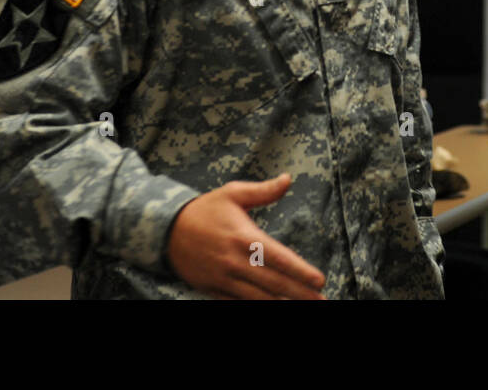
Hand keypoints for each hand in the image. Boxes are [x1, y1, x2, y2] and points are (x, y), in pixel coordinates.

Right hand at [166, 173, 326, 299]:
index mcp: (244, 237)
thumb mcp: (233, 193)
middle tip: (321, 300)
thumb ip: (263, 190)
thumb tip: (287, 178)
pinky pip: (237, 304)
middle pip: (273, 282)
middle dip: (299, 293)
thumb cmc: (205, 209)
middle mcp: (235, 261)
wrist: (166, 229)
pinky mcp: (214, 289)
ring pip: (258, 298)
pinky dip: (256, 307)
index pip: (278, 258)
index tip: (319, 279)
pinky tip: (273, 308)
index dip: (300, 270)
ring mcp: (224, 278)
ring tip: (304, 307)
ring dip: (281, 304)